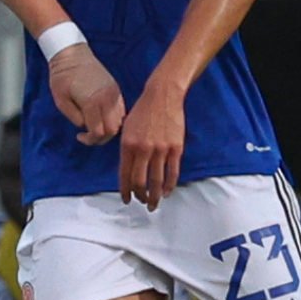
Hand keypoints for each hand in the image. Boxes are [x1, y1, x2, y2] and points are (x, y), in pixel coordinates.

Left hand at [48, 44, 123, 147]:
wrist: (72, 54)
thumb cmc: (62, 77)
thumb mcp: (61, 101)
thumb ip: (75, 118)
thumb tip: (86, 126)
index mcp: (93, 102)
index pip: (99, 132)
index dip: (90, 140)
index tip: (80, 136)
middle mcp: (108, 98)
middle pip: (113, 129)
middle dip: (101, 137)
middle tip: (89, 136)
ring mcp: (114, 93)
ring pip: (120, 121)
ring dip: (109, 128)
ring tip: (95, 126)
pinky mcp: (116, 89)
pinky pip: (121, 110)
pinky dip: (114, 118)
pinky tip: (101, 117)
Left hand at [119, 80, 185, 210]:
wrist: (162, 96)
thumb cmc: (143, 112)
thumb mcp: (126, 129)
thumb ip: (126, 150)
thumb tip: (128, 172)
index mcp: (128, 145)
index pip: (124, 175)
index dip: (125, 191)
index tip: (126, 200)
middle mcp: (143, 149)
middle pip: (140, 182)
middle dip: (140, 197)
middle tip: (142, 203)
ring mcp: (161, 149)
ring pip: (156, 181)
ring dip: (154, 196)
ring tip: (153, 204)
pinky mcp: (176, 148)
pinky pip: (172, 172)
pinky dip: (169, 186)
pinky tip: (166, 192)